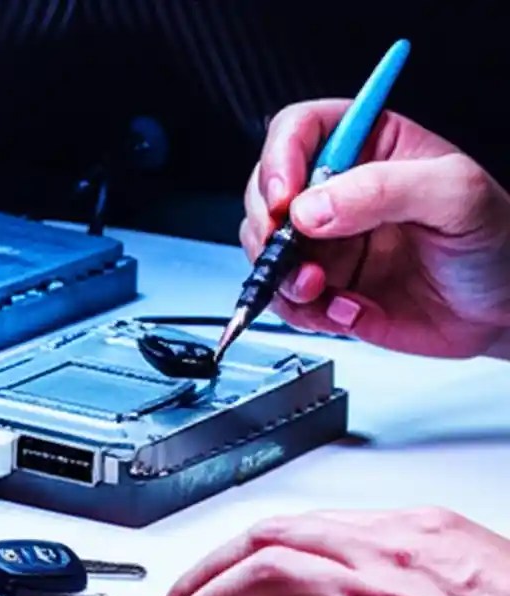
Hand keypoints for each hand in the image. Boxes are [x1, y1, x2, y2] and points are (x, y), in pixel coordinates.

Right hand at [242, 100, 509, 358]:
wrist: (504, 312)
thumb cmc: (497, 242)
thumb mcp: (456, 195)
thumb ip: (385, 189)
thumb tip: (312, 208)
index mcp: (370, 146)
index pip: (300, 129)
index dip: (280, 157)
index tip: (286, 196)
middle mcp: (338, 190)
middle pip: (266, 190)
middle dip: (269, 224)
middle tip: (290, 247)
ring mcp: (326, 241)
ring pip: (264, 247)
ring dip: (280, 272)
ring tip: (319, 286)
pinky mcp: (324, 287)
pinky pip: (284, 296)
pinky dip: (302, 309)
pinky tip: (343, 308)